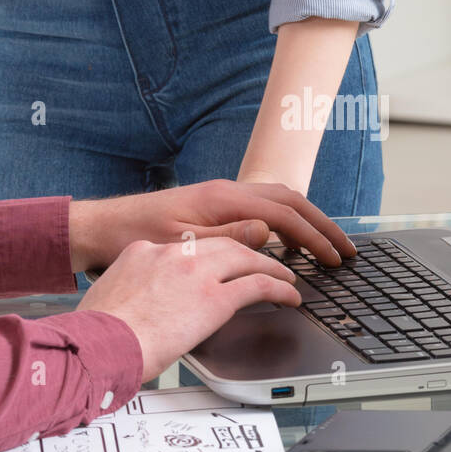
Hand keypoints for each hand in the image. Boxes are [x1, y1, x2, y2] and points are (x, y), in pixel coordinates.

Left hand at [69, 179, 356, 275]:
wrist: (105, 227)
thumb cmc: (137, 235)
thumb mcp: (181, 243)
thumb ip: (226, 238)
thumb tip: (268, 231)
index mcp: (221, 199)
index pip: (283, 214)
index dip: (313, 237)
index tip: (335, 260)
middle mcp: (224, 192)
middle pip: (288, 200)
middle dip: (321, 224)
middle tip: (345, 251)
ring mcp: (220, 197)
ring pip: (276, 200)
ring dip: (306, 221)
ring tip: (326, 247)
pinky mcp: (213, 207)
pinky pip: (261, 208)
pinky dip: (285, 222)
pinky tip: (289, 243)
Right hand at [76, 237, 301, 382]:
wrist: (101, 343)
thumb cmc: (98, 331)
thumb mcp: (110, 295)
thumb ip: (131, 289)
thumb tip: (136, 306)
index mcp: (143, 251)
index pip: (183, 247)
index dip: (206, 255)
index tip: (214, 265)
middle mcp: (171, 253)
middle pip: (221, 244)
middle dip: (245, 251)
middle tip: (261, 261)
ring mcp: (194, 273)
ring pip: (244, 257)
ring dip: (268, 266)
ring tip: (283, 276)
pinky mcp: (213, 299)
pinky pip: (256, 286)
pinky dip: (277, 288)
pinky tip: (288, 295)